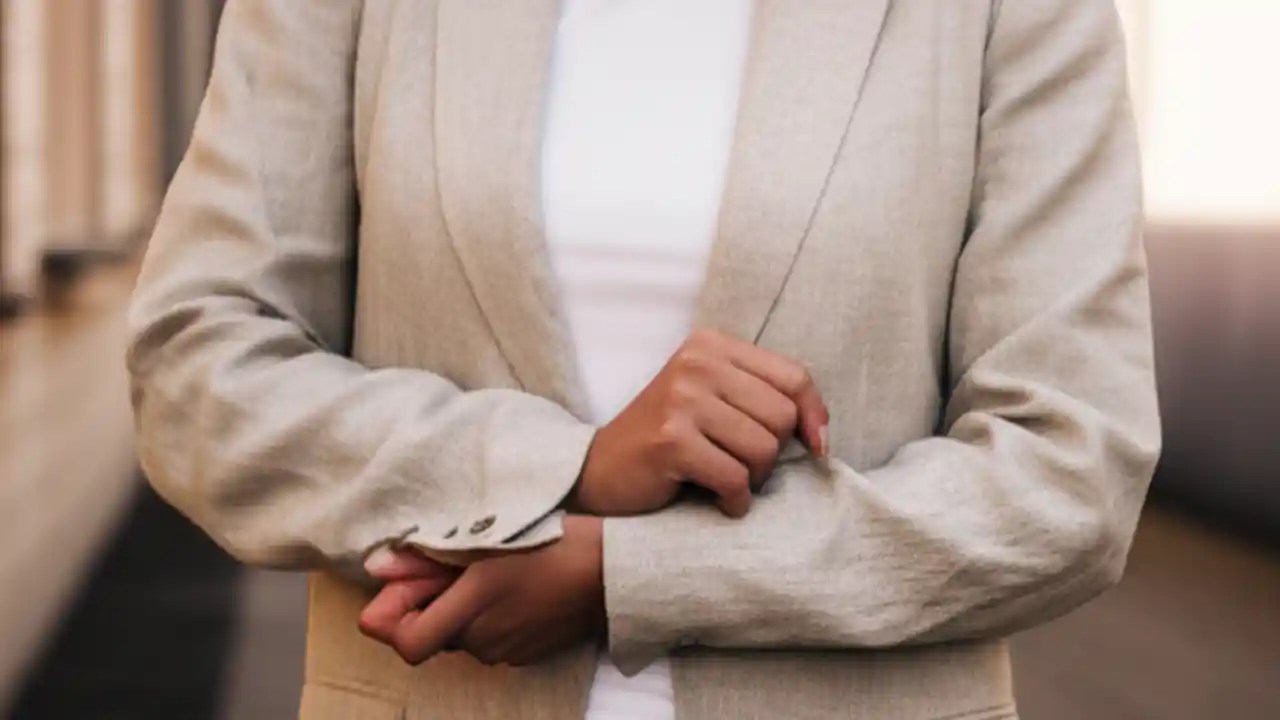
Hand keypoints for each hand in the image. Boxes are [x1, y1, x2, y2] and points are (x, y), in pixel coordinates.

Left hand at [359, 515, 604, 666]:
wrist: (613, 570)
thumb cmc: (555, 541)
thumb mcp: (488, 536)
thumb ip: (428, 559)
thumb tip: (377, 569)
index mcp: (473, 604)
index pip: (407, 642)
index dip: (393, 619)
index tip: (401, 589)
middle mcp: (485, 637)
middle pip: (433, 635)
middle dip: (431, 605)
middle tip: (452, 565)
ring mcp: (507, 652)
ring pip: (462, 637)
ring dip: (461, 611)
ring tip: (488, 572)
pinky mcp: (526, 655)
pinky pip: (490, 640)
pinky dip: (488, 619)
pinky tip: (512, 589)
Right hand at [571, 328, 828, 517]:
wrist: (599, 473)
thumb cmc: (669, 442)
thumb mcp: (715, 402)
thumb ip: (764, 400)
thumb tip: (822, 437)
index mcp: (711, 345)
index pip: (794, 376)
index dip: (813, 417)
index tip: (814, 447)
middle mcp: (696, 362)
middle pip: (782, 417)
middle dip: (771, 454)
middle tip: (740, 465)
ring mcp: (681, 398)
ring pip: (763, 449)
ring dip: (751, 480)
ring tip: (723, 481)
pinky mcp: (671, 439)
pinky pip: (735, 478)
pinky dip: (733, 501)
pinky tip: (716, 500)